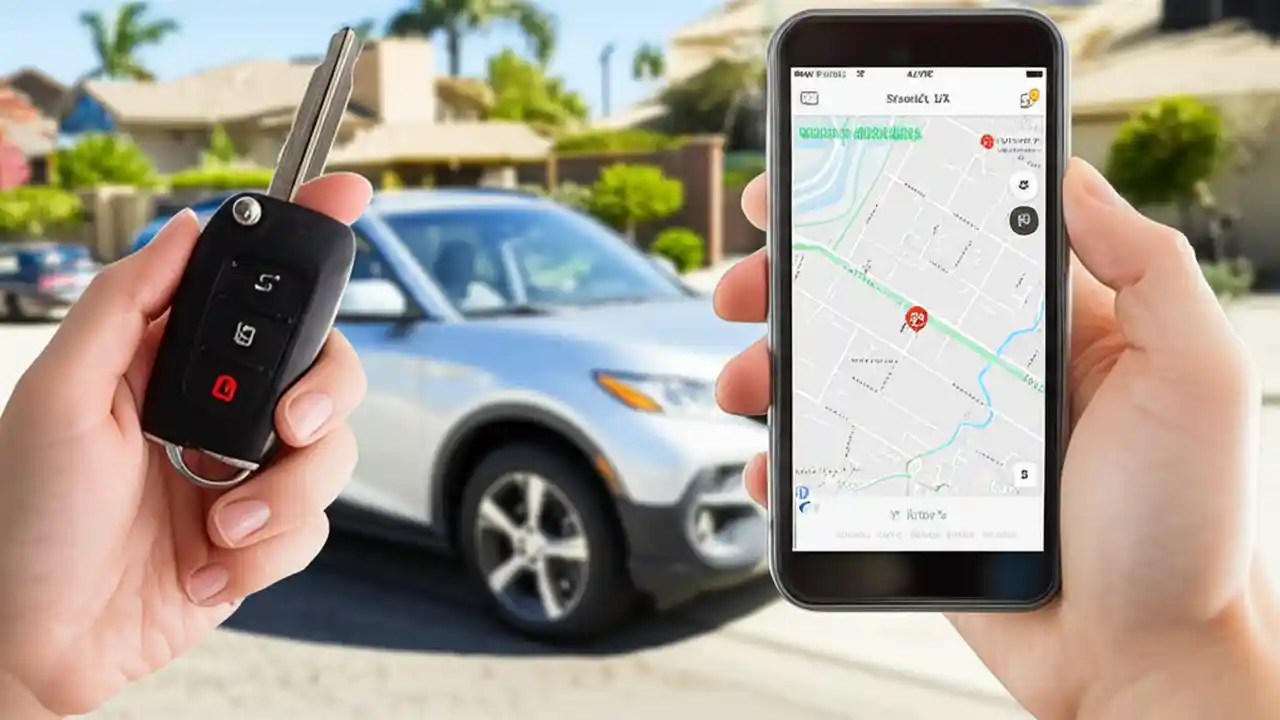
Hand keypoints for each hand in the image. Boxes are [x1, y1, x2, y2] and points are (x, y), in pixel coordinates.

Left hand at [0, 174, 371, 716]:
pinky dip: (268, 550)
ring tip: (219, 528)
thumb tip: (185, 228)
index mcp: (168, 360)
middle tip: (282, 431)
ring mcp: (246, 470)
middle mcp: (218, 407)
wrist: (43, 645)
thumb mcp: (59, 398)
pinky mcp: (264, 531)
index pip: (251, 282)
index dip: (305, 233)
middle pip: (325, 364)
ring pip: (332, 450)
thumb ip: (124, 305)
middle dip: (320, 397)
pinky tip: (210, 568)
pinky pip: (315, 525)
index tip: (349, 194)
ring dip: (283, 497)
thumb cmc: (27, 523)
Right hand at [715, 159, 1279, 718]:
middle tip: (750, 282)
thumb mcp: (1193, 375)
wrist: (1140, 658)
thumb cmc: (1185, 523)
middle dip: (791, 283)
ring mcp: (931, 437)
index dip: (871, 206)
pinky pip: (823, 469)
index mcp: (1038, 327)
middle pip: (862, 303)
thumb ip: (1149, 267)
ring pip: (828, 383)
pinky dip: (779, 461)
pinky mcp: (901, 499)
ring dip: (767, 369)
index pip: (943, 241)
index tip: (809, 184)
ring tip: (744, 381)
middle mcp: (975, 372)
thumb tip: (1072, 178)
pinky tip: (770, 462)